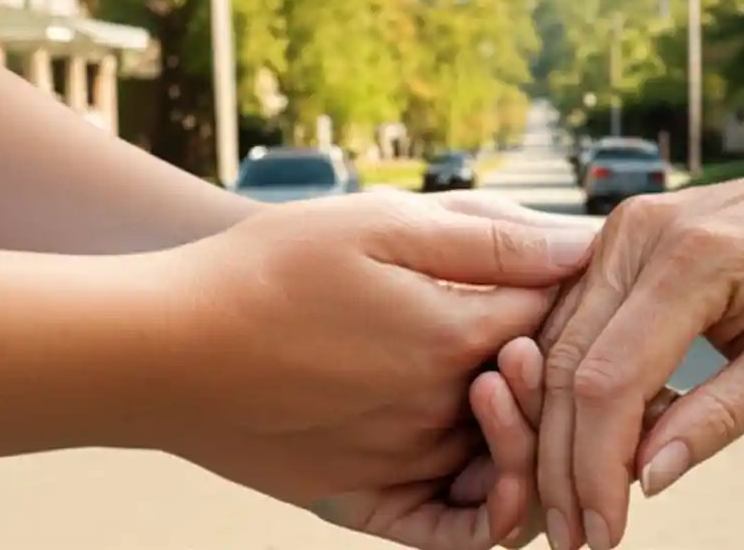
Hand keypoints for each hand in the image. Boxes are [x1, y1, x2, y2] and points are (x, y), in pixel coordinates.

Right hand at [143, 192, 594, 515]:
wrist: (161, 345)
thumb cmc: (267, 270)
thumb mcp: (380, 225)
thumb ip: (490, 238)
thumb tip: (582, 244)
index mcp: (452, 336)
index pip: (559, 325)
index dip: (572, 299)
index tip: (565, 278)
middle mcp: (439, 412)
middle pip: (541, 400)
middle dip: (555, 364)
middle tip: (538, 328)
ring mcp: (402, 464)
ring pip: (506, 463)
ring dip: (526, 428)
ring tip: (503, 381)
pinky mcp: (364, 501)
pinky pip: (449, 530)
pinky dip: (484, 511)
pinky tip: (486, 472)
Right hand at [536, 141, 743, 548]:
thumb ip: (720, 417)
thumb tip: (648, 477)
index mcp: (696, 259)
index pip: (610, 380)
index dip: (596, 466)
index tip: (602, 531)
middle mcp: (641, 235)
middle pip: (565, 366)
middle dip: (561, 462)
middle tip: (572, 535)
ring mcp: (620, 228)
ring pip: (554, 346)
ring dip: (554, 430)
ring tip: (571, 501)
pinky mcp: (615, 235)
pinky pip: (570, 321)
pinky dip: (567, 386)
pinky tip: (586, 439)